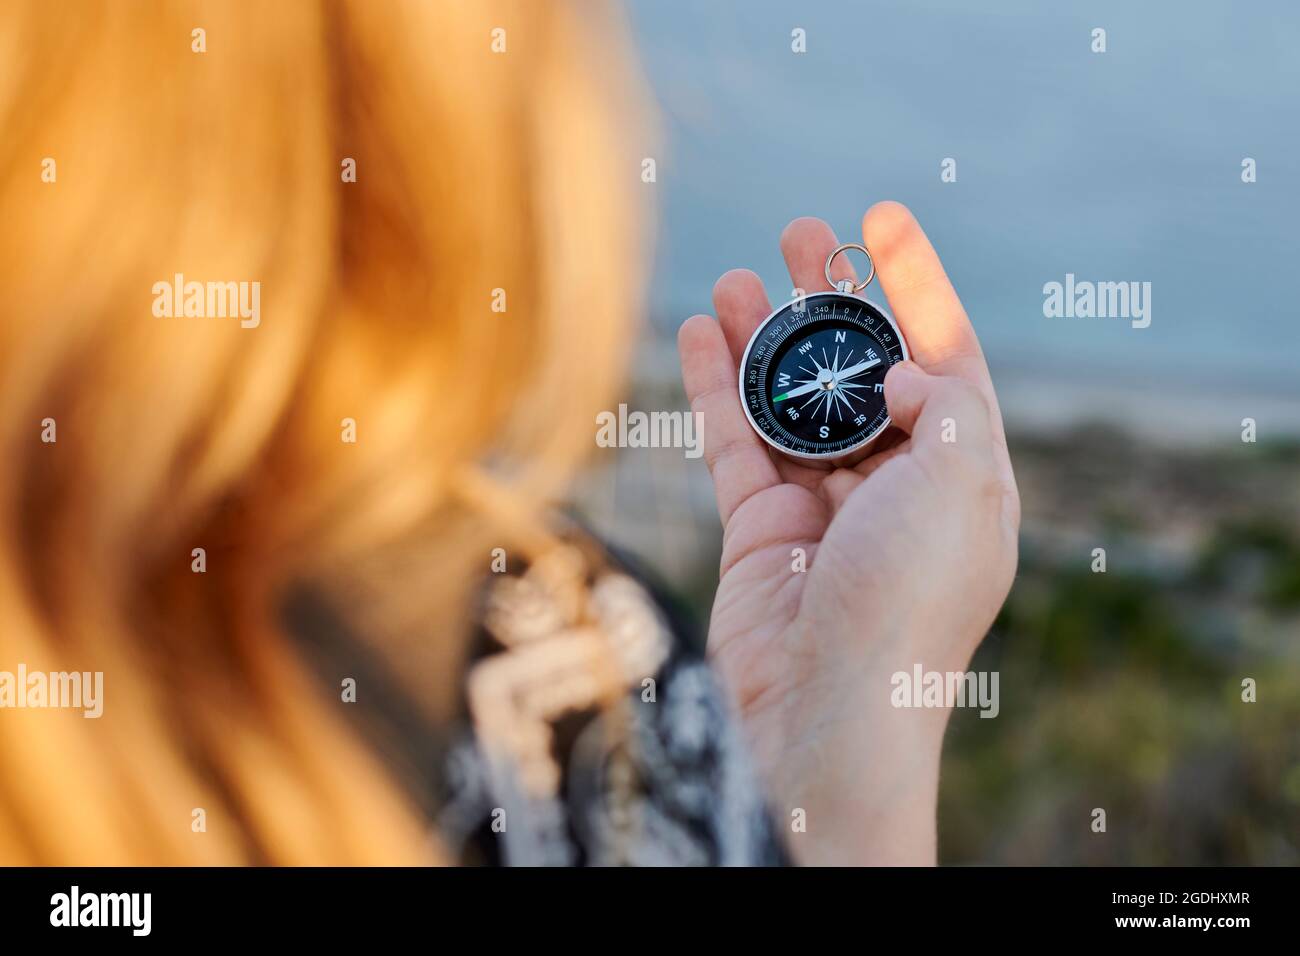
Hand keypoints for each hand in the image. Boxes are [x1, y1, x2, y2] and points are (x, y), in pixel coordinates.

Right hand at [678, 202, 1019, 864]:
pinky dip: (716, 388)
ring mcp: (824, 507)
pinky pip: (735, 442)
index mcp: (966, 478)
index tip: (881, 220)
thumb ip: (947, 406)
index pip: (945, 359)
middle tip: (798, 234)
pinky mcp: (760, 527)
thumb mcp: (964, 486)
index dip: (915, 286)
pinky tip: (697, 334)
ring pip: (789, 402)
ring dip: (763, 338)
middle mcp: (897, 488)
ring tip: (735, 274)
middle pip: (860, 372)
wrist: (825, 707)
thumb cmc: (910, 599)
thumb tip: (901, 373)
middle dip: (830, 301)